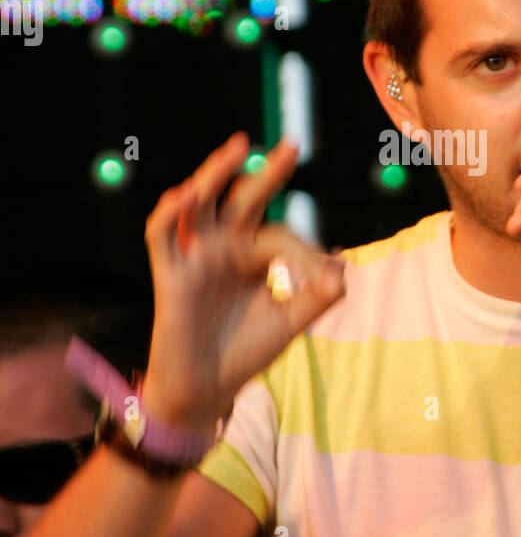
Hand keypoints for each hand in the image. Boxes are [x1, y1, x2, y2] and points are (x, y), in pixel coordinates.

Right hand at [141, 133, 345, 426]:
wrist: (208, 391)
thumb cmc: (246, 354)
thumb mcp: (290, 323)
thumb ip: (317, 298)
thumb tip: (342, 266)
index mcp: (252, 256)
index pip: (279, 234)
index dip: (304, 251)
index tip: (324, 276)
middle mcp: (223, 248)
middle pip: (243, 200)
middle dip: (266, 173)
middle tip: (292, 145)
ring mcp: (195, 258)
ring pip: (200, 204)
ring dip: (215, 174)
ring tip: (237, 148)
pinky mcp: (170, 276)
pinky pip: (162, 236)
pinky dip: (169, 213)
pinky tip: (184, 194)